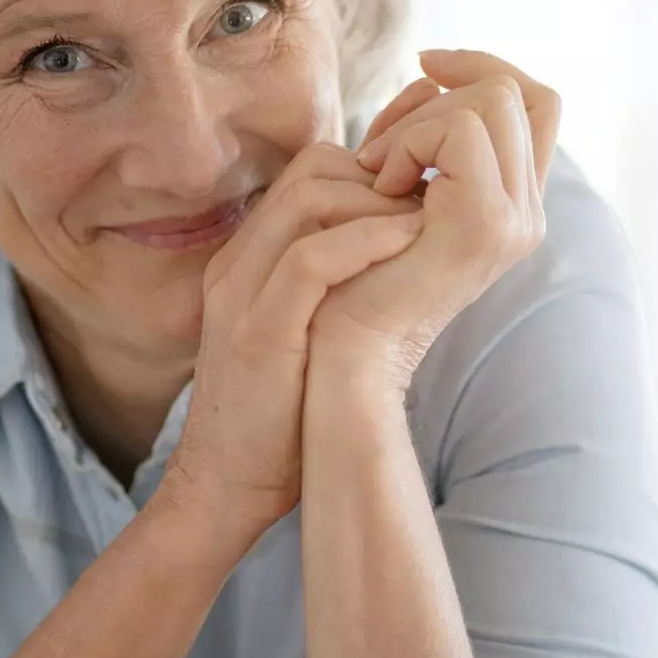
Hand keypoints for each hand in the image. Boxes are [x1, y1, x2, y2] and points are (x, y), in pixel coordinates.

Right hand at [159, 141, 423, 542]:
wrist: (223, 489)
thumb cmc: (278, 417)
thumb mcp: (301, 333)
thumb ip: (332, 290)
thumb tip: (401, 258)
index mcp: (249, 259)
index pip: (311, 171)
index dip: (374, 172)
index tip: (422, 203)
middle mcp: (239, 263)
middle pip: (313, 169)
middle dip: (383, 176)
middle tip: (434, 209)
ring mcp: (242, 292)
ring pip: (310, 199)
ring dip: (381, 203)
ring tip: (429, 226)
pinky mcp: (258, 331)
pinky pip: (311, 259)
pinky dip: (366, 242)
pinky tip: (411, 245)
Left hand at [308, 50, 561, 389]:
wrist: (344, 347)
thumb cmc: (353, 272)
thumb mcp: (399, 192)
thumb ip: (428, 142)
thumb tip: (429, 75)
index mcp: (515, 205)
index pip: (537, 102)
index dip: (485, 66)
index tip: (425, 66)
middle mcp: (528, 214)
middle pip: (514, 92)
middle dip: (435, 97)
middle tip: (378, 148)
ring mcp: (514, 219)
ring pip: (489, 101)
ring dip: (417, 122)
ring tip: (377, 174)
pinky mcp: (484, 221)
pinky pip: (458, 130)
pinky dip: (407, 142)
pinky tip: (379, 188)